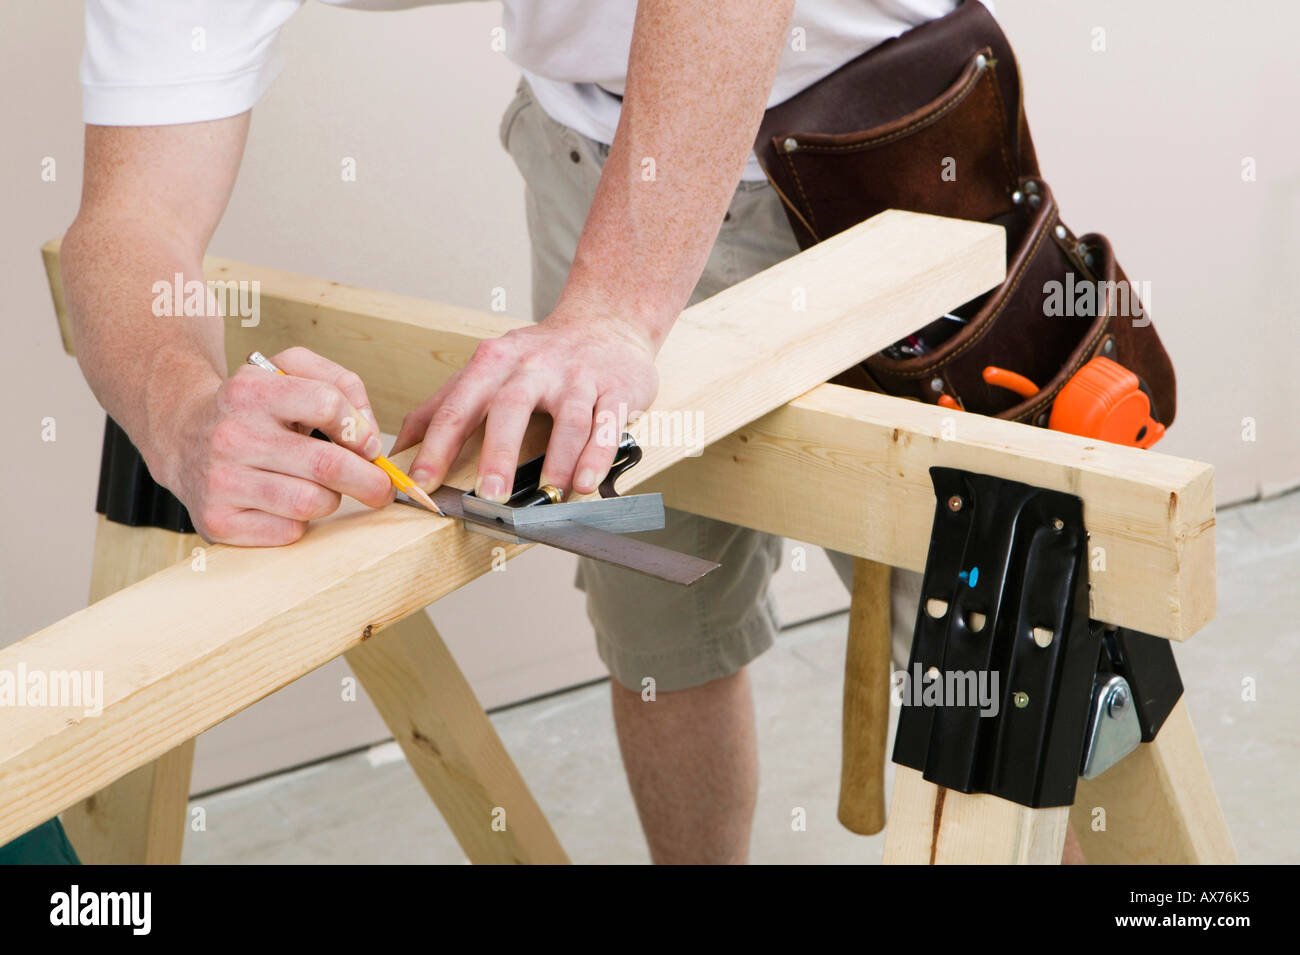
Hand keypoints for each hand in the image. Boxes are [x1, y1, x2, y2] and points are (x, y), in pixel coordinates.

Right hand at [154, 347, 394, 544]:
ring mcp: (221, 481)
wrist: (182, 438)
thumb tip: (369, 436)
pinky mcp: (218, 521)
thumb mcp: (289, 373)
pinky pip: (288, 532)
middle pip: (327, 464)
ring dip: (331, 499)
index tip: (368, 445)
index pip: (327, 403)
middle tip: (380, 487)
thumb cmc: (253, 409)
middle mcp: (231, 435)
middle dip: (368, 480)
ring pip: (311, 502)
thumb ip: (341, 385)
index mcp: (249, 391)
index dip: (360, 429)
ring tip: (320, 489)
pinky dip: (301, 523)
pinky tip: (287, 507)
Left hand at [392, 315, 658, 500]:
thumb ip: (444, 404)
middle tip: (490, 495)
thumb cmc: (540, 356)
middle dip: (499, 453)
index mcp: (495, 362)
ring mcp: (578, 377)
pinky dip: (598, 455)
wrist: (606, 321)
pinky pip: (607, 424)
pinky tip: (586, 482)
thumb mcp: (488, 366)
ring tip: (549, 495)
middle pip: (512, 407)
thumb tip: (400, 447)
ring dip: (559, 460)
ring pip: (569, 419)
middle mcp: (535, 366)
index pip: (459, 406)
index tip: (423, 481)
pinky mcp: (616, 389)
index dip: (438, 445)